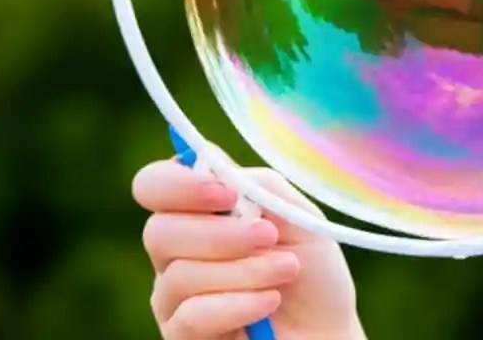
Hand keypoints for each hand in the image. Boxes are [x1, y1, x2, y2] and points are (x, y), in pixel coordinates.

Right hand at [133, 154, 364, 339]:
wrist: (329, 331)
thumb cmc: (313, 271)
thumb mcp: (297, 216)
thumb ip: (256, 186)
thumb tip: (206, 161)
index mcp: (198, 212)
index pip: (153, 185)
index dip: (178, 185)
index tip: (226, 193)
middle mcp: (175, 253)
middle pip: (159, 232)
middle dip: (220, 233)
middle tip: (269, 236)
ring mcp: (174, 298)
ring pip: (180, 276)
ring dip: (243, 270)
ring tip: (286, 270)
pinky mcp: (182, 337)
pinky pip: (190, 317)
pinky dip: (237, 304)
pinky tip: (270, 302)